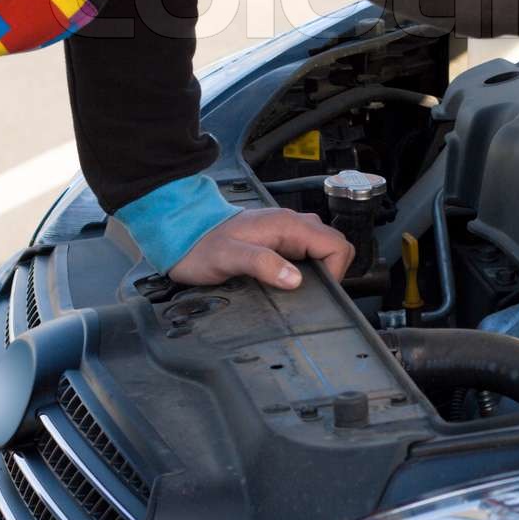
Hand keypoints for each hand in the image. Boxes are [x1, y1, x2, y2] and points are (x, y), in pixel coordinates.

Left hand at [168, 207, 353, 290]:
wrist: (182, 236)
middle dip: (331, 272)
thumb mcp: (230, 258)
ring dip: (319, 271)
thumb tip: (294, 279)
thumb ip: (263, 264)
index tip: (320, 291)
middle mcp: (292, 225)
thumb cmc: (203, 246)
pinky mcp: (278, 242)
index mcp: (288, 225)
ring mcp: (286, 233)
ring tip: (300, 292)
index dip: (336, 270)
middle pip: (334, 245)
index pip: (336, 244)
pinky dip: (307, 270)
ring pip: (322, 249)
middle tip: (312, 294)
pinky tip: (289, 284)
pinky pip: (307, 254)